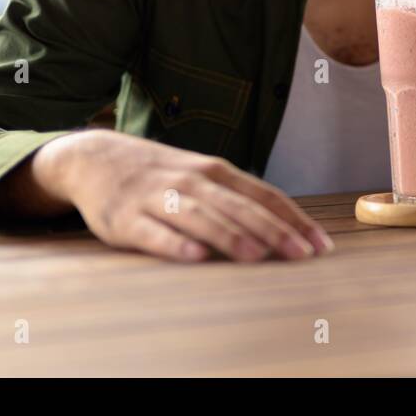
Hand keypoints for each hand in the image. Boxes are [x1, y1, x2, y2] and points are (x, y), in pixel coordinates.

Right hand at [34, 130, 334, 262]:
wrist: (96, 158)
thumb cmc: (161, 175)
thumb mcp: (202, 177)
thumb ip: (236, 199)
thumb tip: (285, 227)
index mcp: (216, 172)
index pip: (264, 196)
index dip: (294, 220)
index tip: (320, 245)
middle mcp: (192, 181)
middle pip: (239, 208)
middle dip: (273, 231)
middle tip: (302, 256)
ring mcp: (158, 198)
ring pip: (201, 217)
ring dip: (230, 236)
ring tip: (256, 255)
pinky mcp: (126, 218)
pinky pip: (154, 232)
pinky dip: (175, 244)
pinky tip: (195, 256)